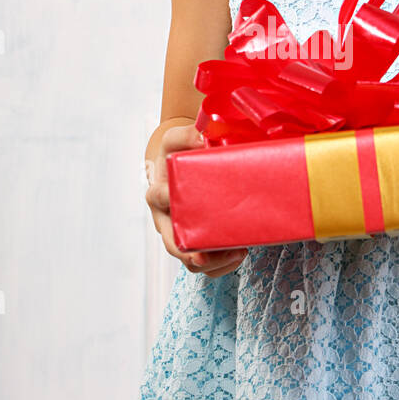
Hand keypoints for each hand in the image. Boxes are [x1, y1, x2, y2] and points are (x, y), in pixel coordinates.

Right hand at [145, 123, 248, 277]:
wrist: (177, 164)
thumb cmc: (177, 153)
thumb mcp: (177, 140)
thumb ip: (187, 134)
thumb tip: (203, 138)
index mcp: (159, 192)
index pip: (158, 199)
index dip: (168, 202)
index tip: (184, 201)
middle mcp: (167, 218)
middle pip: (173, 244)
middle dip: (189, 253)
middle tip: (206, 255)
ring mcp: (181, 233)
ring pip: (191, 259)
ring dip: (213, 262)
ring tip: (238, 251)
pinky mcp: (197, 242)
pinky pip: (207, 263)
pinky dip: (222, 264)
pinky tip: (240, 252)